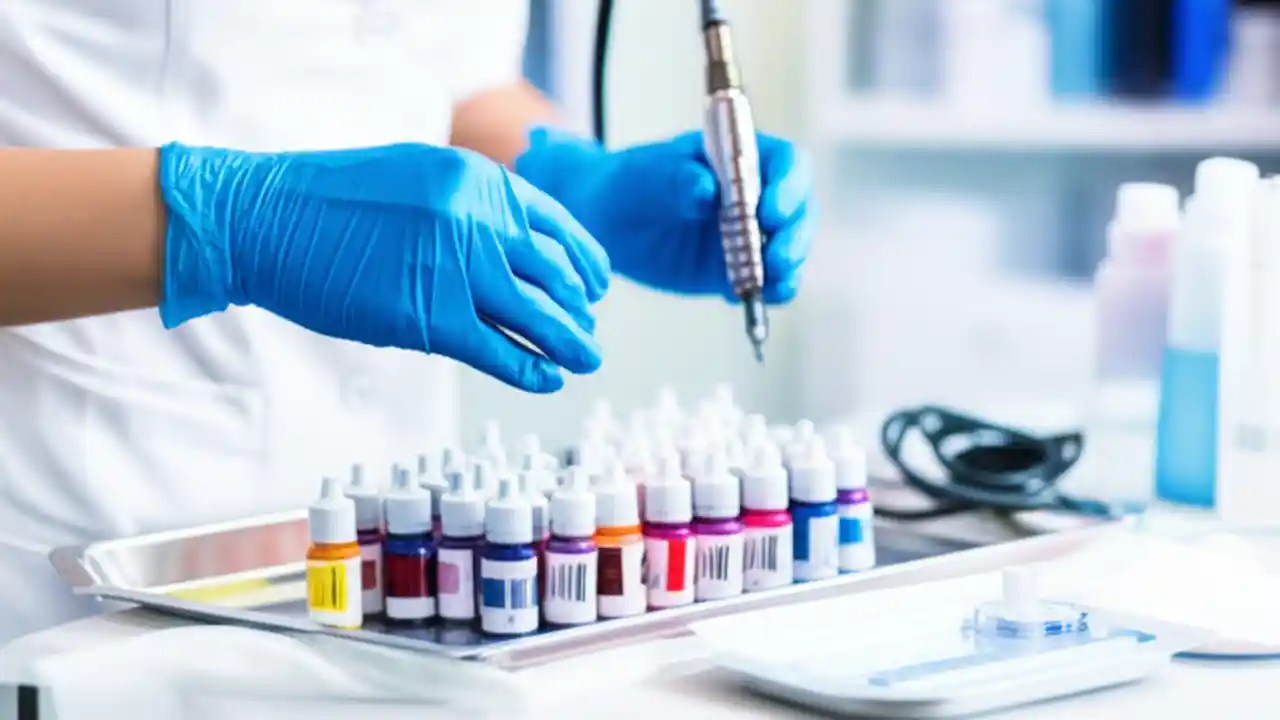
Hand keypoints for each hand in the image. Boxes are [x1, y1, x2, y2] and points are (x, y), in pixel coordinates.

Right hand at [159, 142, 609, 392]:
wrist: (265, 220)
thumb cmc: (329, 203)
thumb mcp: (416, 178)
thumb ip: (468, 206)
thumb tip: (512, 246)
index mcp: (477, 180)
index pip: (555, 225)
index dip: (584, 261)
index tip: (595, 285)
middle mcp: (478, 220)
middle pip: (554, 273)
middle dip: (579, 308)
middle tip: (588, 330)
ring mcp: (458, 268)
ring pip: (538, 316)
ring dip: (569, 343)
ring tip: (586, 360)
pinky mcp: (432, 318)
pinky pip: (501, 350)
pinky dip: (530, 369)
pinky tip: (548, 379)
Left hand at [516, 128, 812, 302]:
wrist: (606, 220)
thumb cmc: (629, 184)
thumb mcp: (645, 175)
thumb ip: (675, 178)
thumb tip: (706, 189)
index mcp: (741, 156)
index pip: (785, 163)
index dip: (788, 186)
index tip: (769, 212)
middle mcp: (756, 193)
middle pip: (798, 210)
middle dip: (793, 236)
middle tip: (773, 260)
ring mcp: (750, 233)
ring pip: (789, 250)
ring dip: (786, 269)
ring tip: (763, 284)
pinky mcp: (738, 268)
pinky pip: (767, 282)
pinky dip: (767, 293)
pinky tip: (746, 298)